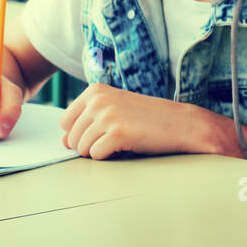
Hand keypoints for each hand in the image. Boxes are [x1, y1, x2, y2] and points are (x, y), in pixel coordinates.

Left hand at [59, 83, 206, 158]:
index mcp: (95, 90)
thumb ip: (86, 121)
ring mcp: (107, 115)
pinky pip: (96, 155)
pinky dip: (110, 156)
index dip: (81, 133)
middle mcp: (98, 100)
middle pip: (71, 137)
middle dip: (89, 144)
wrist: (183, 124)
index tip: (105, 129)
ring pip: (82, 148)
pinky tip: (128, 146)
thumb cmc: (149, 119)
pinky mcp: (117, 133)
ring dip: (100, 151)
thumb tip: (63, 143)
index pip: (64, 121)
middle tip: (115, 138)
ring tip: (123, 141)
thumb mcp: (115, 109)